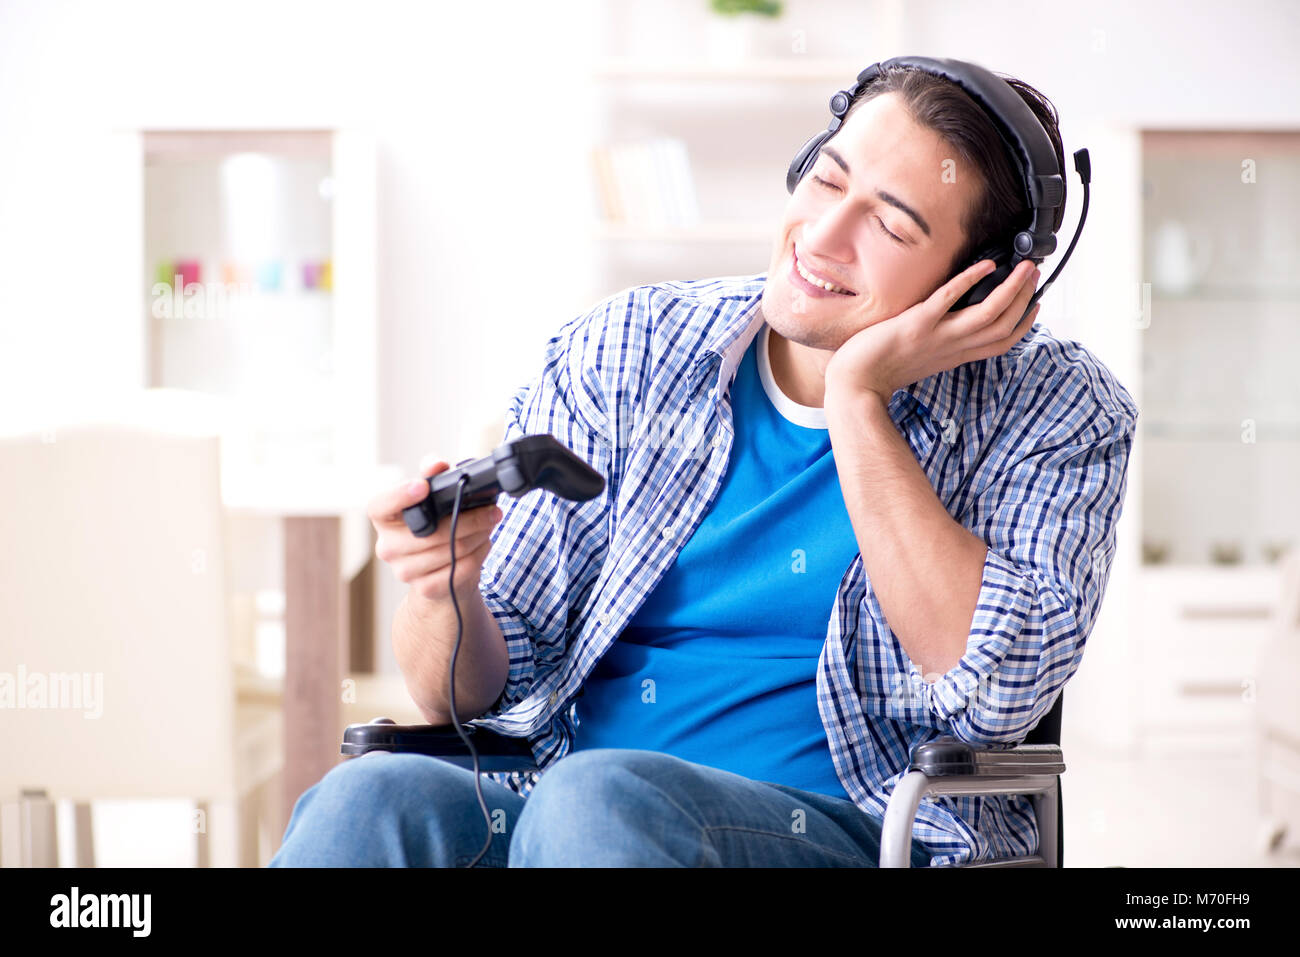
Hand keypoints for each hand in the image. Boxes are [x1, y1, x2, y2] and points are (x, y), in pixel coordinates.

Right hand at [367, 453, 504, 602]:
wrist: (438, 572)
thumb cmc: (434, 527)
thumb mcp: (431, 498)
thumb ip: (432, 475)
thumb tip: (437, 464)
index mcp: (384, 519)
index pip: (380, 506)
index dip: (399, 496)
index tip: (422, 486)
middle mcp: (388, 546)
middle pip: (433, 532)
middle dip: (470, 519)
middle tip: (492, 511)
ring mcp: (404, 571)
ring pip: (452, 550)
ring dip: (479, 535)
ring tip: (490, 525)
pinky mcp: (425, 588)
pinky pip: (461, 569)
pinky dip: (479, 554)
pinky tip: (484, 544)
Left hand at [824, 258, 1040, 406]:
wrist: (854, 385)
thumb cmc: (882, 371)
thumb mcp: (922, 359)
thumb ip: (941, 344)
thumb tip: (952, 324)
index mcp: (955, 355)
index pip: (1002, 343)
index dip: (1023, 324)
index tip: (1035, 304)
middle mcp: (952, 347)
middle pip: (1003, 326)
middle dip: (1025, 299)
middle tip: (1035, 274)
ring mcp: (936, 336)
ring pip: (987, 314)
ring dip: (1011, 290)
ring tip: (1025, 268)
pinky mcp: (915, 325)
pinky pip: (947, 300)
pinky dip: (969, 281)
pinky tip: (985, 265)